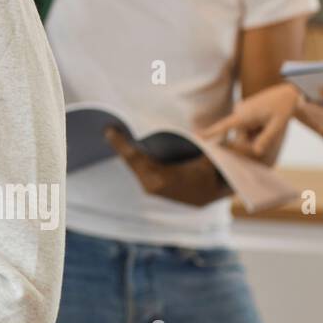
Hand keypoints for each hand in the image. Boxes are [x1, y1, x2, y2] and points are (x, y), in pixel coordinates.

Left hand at [105, 125, 229, 205]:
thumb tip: (197, 129)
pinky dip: (133, 159)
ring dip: (125, 152)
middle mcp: (152, 185)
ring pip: (133, 166)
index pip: (134, 158)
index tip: (108, 130)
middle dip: (119, 145)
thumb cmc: (211, 175)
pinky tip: (127, 147)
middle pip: (130, 162)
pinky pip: (138, 169)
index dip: (120, 143)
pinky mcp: (152, 188)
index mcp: (161, 178)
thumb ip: (202, 145)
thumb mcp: (208, 159)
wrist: (214, 194)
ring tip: (115, 135)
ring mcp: (151, 188)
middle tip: (110, 128)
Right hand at [200, 82, 297, 164]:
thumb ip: (266, 139)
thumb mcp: (278, 125)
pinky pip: (246, 128)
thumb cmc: (283, 107)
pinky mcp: (244, 113)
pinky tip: (266, 123)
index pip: (224, 126)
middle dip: (251, 142)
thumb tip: (257, 152)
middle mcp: (239, 113)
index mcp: (244, 115)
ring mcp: (241, 112)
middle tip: (269, 133)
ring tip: (270, 126)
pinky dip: (255, 131)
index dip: (210, 133)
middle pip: (239, 137)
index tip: (196, 137)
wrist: (288, 93)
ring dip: (255, 136)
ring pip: (244, 134)